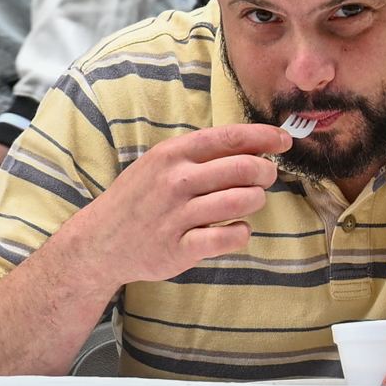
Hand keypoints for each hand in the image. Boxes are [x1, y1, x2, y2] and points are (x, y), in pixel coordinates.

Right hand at [54, 124, 289, 288]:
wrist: (100, 242)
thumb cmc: (137, 199)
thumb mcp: (158, 165)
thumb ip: (199, 155)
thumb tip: (252, 144)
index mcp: (171, 155)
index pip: (229, 137)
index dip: (264, 136)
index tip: (285, 141)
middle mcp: (175, 181)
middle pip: (244, 168)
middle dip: (265, 171)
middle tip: (265, 178)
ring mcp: (177, 215)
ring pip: (241, 200)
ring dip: (256, 200)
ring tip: (250, 202)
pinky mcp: (179, 248)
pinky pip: (229, 237)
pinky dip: (241, 232)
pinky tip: (235, 229)